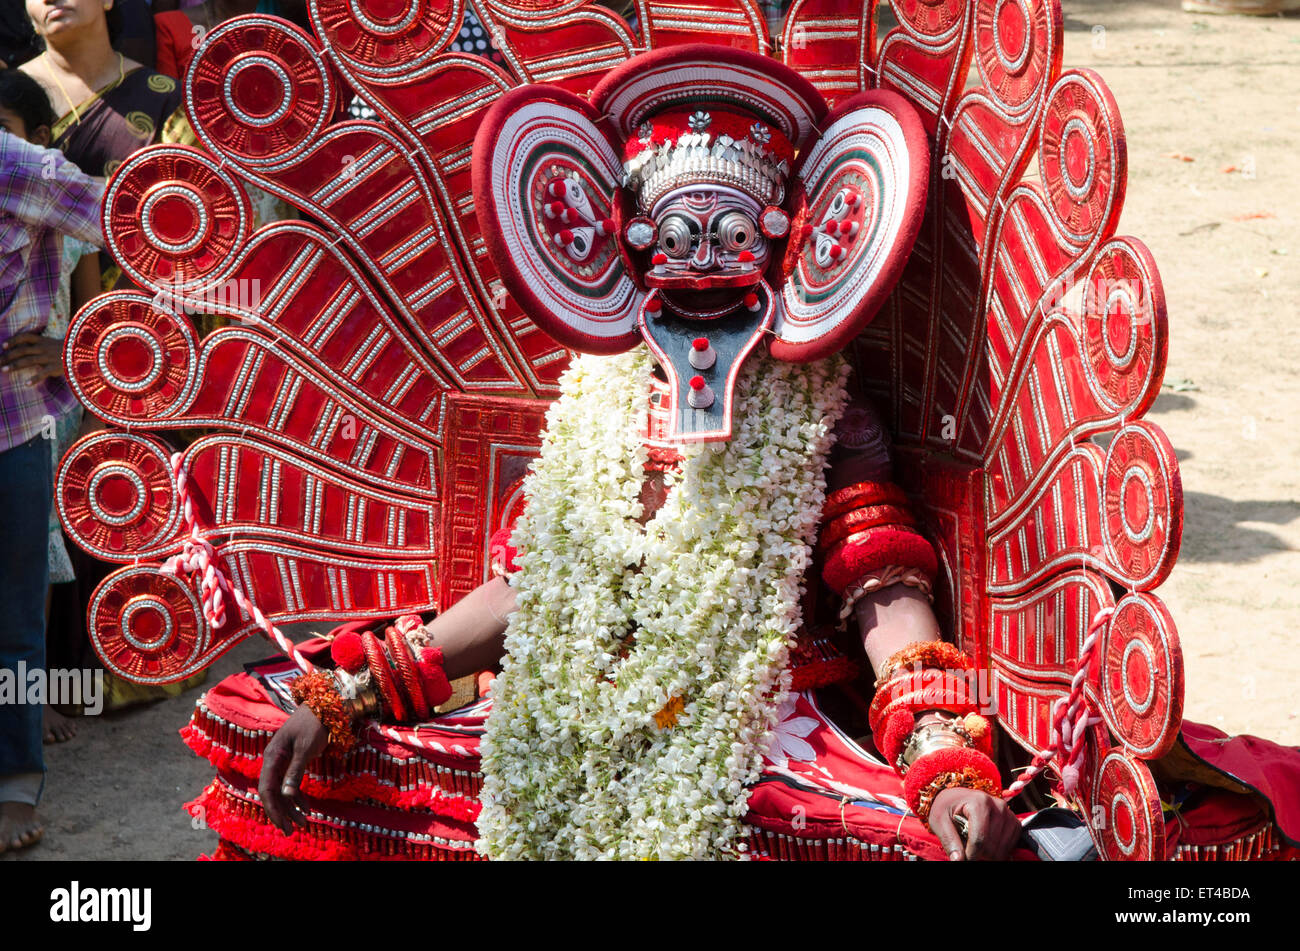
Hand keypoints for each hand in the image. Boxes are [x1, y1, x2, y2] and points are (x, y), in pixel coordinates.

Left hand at [0, 333, 63, 383]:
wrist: (84, 354)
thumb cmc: (67, 350)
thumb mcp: (54, 343)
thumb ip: (42, 345)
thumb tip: (28, 349)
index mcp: (43, 340)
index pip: (25, 337)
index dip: (13, 340)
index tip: (3, 345)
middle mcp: (44, 348)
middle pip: (22, 350)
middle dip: (8, 356)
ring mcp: (48, 357)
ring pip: (28, 360)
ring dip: (14, 366)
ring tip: (3, 371)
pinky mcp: (55, 367)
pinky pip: (42, 373)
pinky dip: (34, 379)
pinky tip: (26, 384)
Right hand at [258, 704, 327, 834]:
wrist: (323, 706)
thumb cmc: (313, 724)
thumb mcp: (305, 748)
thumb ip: (295, 771)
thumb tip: (287, 795)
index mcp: (273, 757)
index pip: (267, 788)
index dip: (273, 808)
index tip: (282, 824)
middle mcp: (274, 761)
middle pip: (273, 793)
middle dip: (281, 813)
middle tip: (291, 831)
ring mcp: (282, 762)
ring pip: (282, 791)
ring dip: (291, 808)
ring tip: (303, 824)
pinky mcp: (292, 763)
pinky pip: (290, 785)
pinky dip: (297, 798)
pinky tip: (307, 809)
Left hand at [928, 786, 1021, 860]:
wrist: (956, 797)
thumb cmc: (946, 807)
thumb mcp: (939, 820)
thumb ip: (948, 840)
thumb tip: (958, 860)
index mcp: (979, 802)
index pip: (979, 839)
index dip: (970, 855)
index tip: (962, 859)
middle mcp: (998, 806)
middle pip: (991, 846)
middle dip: (978, 854)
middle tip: (966, 846)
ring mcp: (1008, 814)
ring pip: (1002, 850)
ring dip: (987, 854)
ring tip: (974, 843)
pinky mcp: (1014, 823)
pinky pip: (1010, 847)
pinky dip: (997, 851)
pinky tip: (985, 844)